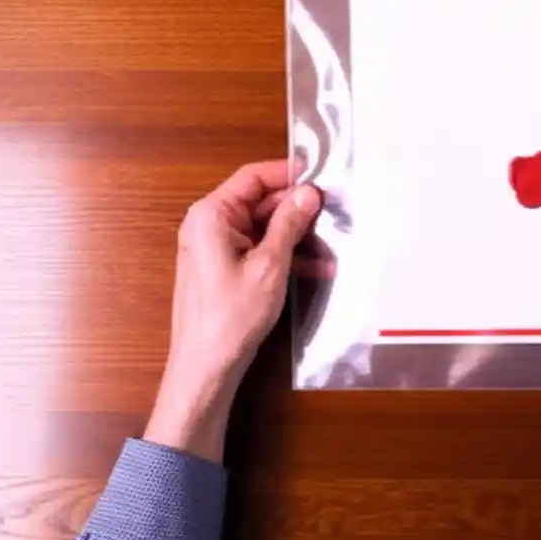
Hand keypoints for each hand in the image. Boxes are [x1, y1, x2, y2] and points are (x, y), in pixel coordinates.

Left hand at [145, 159, 320, 462]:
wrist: (205, 366)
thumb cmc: (231, 317)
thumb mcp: (269, 266)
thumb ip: (289, 225)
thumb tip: (308, 193)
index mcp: (211, 215)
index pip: (253, 177)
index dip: (288, 173)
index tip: (322, 176)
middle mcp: (208, 225)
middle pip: (259, 201)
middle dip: (296, 208)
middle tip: (334, 212)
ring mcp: (215, 247)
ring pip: (262, 227)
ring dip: (295, 234)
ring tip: (332, 243)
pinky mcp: (223, 268)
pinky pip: (258, 249)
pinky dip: (284, 254)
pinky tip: (316, 267)